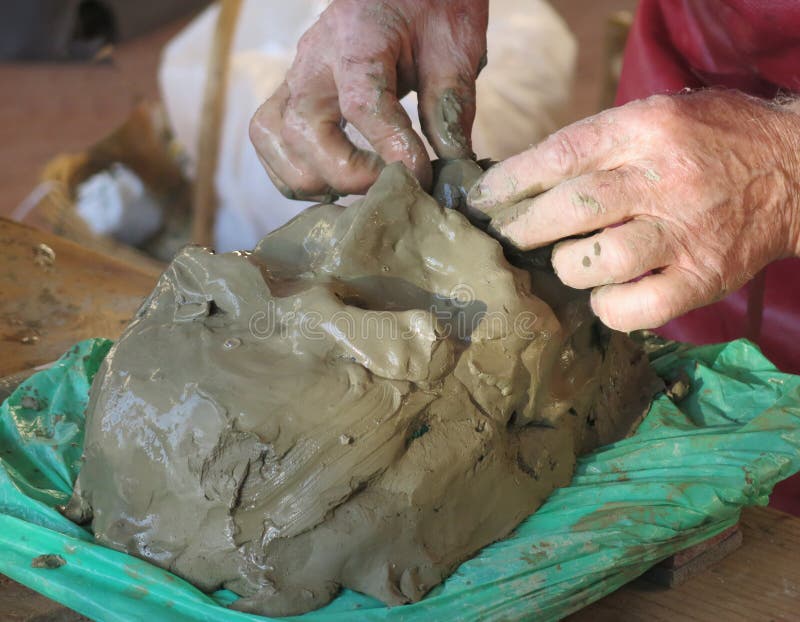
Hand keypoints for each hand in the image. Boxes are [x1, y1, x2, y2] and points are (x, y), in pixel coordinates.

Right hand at [250, 0, 487, 200]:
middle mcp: (313, 59)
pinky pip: (269, 139)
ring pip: (272, 138)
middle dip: (347, 173)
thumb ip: (450, 105)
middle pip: (302, 130)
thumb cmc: (430, 6)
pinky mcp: (290, 93)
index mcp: (357, 39)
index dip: (392, 149)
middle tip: (390, 183)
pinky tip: (334, 180)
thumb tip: (452, 166)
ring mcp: (295, 76)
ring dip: (314, 178)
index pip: (362, 105)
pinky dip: (295, 171)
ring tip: (361, 185)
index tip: (422, 176)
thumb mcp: (453, 47)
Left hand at [468, 90, 799, 331]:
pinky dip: (607, 308)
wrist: (795, 169)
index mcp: (646, 129)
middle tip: (504, 239)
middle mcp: (663, 179)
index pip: (561, 155)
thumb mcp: (656, 116)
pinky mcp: (702, 277)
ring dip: (567, 267)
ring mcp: (684, 232)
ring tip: (568, 262)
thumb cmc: (711, 141)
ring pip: (597, 262)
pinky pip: (637, 308)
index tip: (481, 201)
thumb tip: (524, 180)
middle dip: (523, 229)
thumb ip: (599, 143)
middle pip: (571, 209)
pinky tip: (604, 296)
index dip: (511, 182)